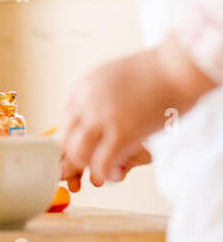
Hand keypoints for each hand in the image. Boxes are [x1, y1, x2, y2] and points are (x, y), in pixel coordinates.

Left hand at [58, 35, 215, 185]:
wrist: (177, 67)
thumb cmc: (157, 72)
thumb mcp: (115, 77)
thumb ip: (103, 97)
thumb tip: (105, 116)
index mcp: (84, 86)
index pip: (65, 119)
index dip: (74, 137)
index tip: (86, 146)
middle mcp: (86, 101)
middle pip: (65, 137)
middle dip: (76, 154)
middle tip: (93, 163)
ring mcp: (103, 117)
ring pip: (78, 152)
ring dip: (89, 166)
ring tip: (104, 170)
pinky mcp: (122, 133)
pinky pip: (101, 162)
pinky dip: (105, 173)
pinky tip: (115, 174)